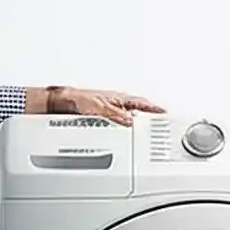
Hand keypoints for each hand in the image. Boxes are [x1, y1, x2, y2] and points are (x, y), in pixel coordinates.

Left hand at [50, 87, 165, 125]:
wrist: (65, 102)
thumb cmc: (80, 99)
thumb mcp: (100, 108)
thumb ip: (116, 114)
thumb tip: (129, 121)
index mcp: (119, 98)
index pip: (141, 104)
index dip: (154, 109)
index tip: (164, 113)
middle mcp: (116, 103)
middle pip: (138, 110)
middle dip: (149, 116)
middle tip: (159, 122)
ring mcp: (111, 110)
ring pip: (129, 117)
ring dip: (136, 122)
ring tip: (145, 130)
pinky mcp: (104, 116)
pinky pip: (119, 122)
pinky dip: (125, 126)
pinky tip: (125, 132)